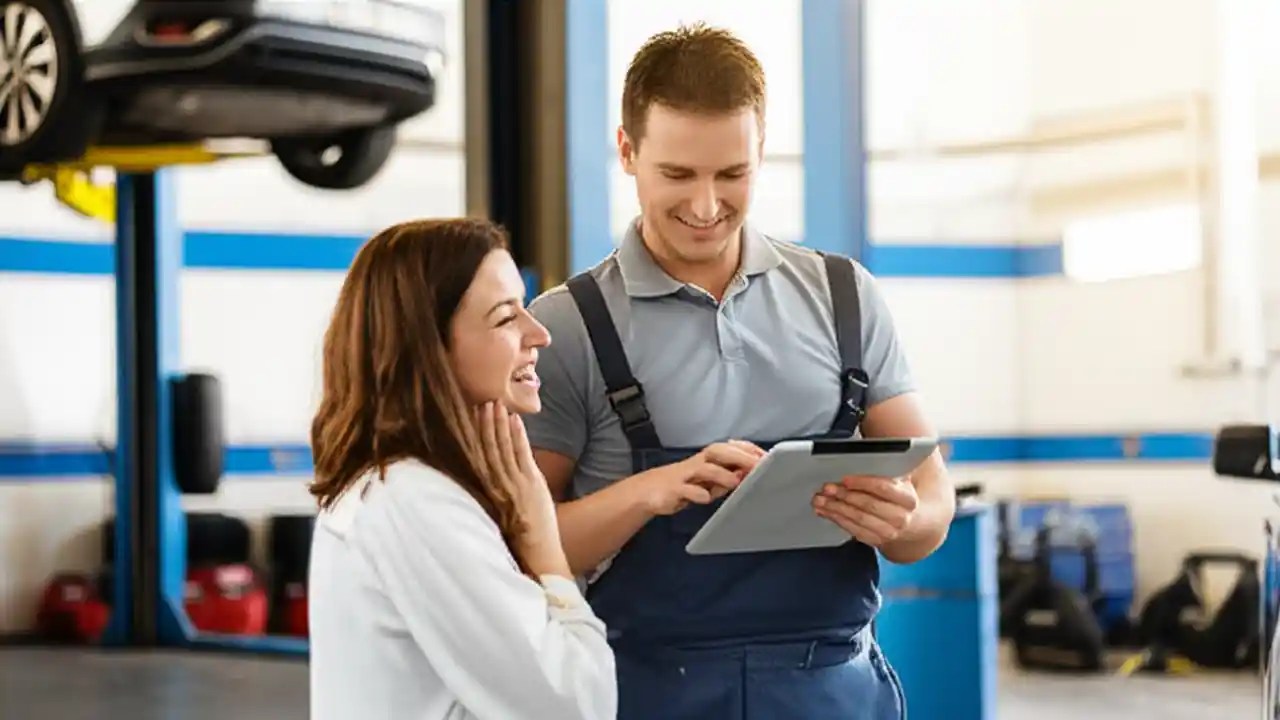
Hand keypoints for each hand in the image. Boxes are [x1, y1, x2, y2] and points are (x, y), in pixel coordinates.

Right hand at [475, 402, 567, 576]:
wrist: (535, 553)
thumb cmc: (520, 535)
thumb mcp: (502, 511)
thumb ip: (495, 492)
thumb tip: (492, 475)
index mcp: (488, 492)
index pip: (478, 458)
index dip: (473, 437)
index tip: (470, 418)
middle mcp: (496, 486)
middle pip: (487, 449)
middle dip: (484, 425)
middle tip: (481, 402)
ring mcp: (513, 484)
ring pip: (501, 448)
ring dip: (498, 425)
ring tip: (495, 405)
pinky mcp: (530, 485)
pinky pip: (521, 455)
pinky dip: (517, 436)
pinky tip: (515, 420)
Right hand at [634, 440, 765, 515]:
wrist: (648, 492)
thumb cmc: (684, 485)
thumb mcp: (709, 482)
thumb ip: (727, 476)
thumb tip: (749, 474)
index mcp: (707, 459)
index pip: (730, 447)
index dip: (748, 450)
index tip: (766, 456)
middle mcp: (696, 463)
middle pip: (718, 452)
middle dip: (738, 456)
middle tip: (757, 464)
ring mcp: (684, 475)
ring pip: (703, 468)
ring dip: (721, 474)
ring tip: (736, 480)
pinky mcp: (672, 490)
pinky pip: (684, 490)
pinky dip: (696, 494)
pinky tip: (705, 498)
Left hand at [812, 474, 918, 548]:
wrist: (914, 522)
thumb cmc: (900, 495)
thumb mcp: (900, 480)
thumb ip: (885, 469)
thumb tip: (858, 455)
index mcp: (908, 498)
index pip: (883, 488)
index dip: (862, 482)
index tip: (845, 479)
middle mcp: (901, 517)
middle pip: (868, 504)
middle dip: (844, 495)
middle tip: (827, 488)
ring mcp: (889, 532)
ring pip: (858, 519)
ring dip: (836, 508)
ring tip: (820, 499)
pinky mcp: (877, 541)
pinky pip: (854, 530)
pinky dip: (837, 519)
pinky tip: (825, 511)